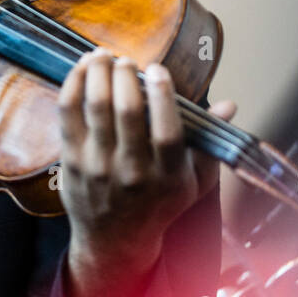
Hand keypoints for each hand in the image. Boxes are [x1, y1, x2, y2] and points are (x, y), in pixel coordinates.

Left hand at [57, 49, 234, 296]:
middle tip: (127, 60)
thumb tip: (229, 104)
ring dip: (98, 72)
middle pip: (127, 112)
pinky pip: (68, 113)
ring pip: (96, 106)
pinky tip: (82, 69)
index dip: (162, 95)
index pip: (167, 131)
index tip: (158, 70)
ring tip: (104, 56)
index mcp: (168, 176)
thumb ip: (208, 142)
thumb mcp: (194, 181)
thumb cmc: (159, 203)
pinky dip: (74, 84)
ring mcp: (98, 166)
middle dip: (126, 75)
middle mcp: (132, 172)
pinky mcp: (71, 160)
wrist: (116, 240)